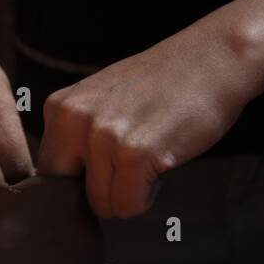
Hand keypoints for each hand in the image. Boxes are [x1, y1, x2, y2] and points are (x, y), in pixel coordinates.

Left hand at [38, 15, 257, 218]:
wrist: (213, 57)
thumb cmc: (162, 86)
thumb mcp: (101, 101)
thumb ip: (75, 136)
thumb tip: (61, 193)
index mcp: (59, 107)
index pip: (50, 175)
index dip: (81, 181)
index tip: (109, 164)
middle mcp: (73, 119)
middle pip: (69, 197)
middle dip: (100, 192)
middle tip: (129, 164)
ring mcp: (103, 136)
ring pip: (102, 205)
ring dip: (129, 191)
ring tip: (151, 154)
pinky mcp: (135, 154)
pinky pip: (128, 206)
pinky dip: (148, 196)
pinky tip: (161, 161)